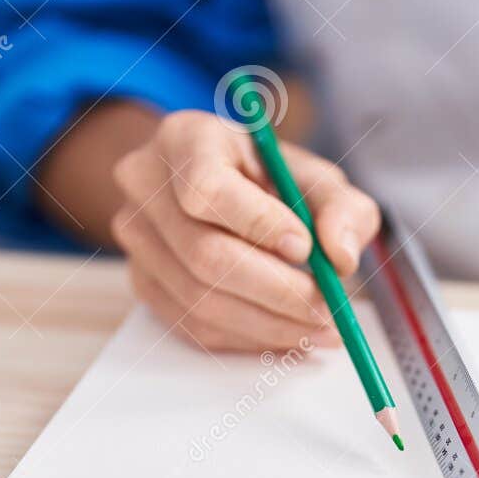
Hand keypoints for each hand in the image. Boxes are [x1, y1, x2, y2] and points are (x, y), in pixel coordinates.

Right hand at [110, 110, 380, 351]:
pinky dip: (250, 338)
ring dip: (271, 325)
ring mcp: (137, 239)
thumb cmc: (269, 180)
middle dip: (278, 291)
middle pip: (205, 255)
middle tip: (328, 310)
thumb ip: (340, 208)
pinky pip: (195, 326)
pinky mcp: (143, 283)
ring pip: (201, 301)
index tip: (306, 249)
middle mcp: (146, 185)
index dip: (259, 225)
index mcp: (186, 139)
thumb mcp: (314, 177)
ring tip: (320, 328)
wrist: (219, 190)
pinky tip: (289, 334)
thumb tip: (341, 257)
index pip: (207, 189)